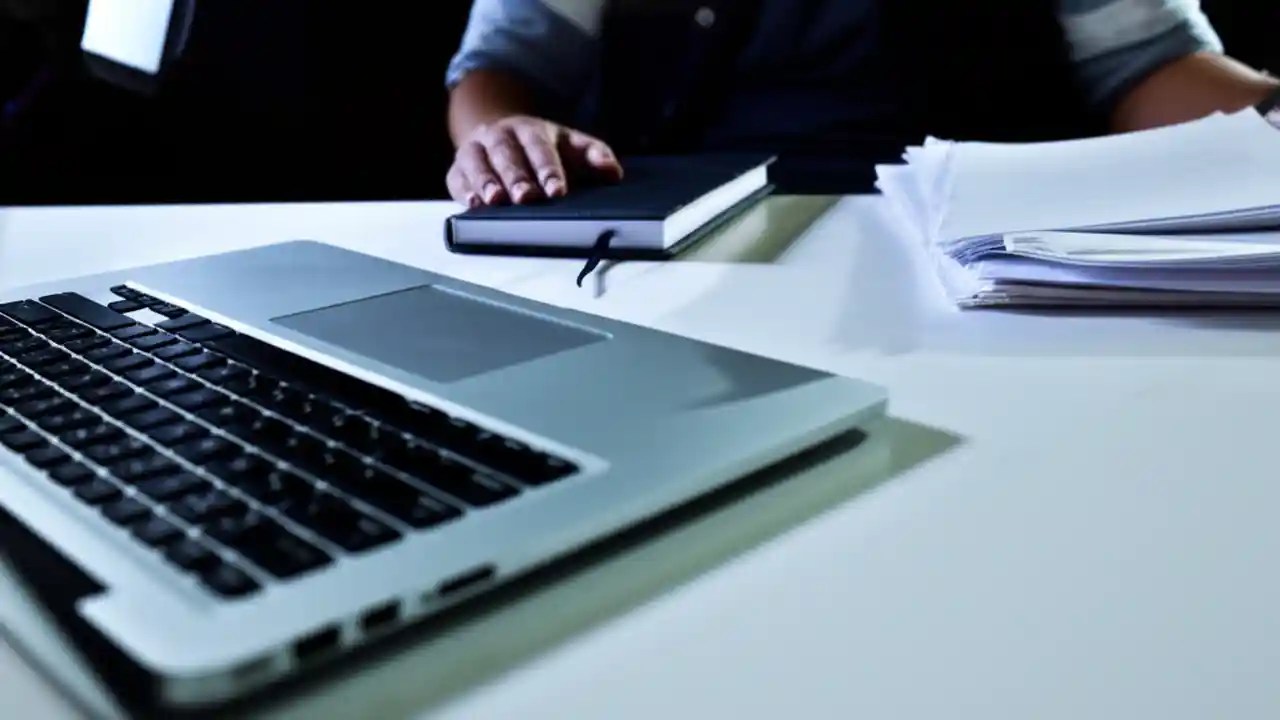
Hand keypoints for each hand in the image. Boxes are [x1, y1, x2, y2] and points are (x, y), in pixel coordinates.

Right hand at [447, 115, 622, 206]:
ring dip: (486, 181)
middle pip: (507, 154)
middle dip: (517, 176)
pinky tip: (472, 204)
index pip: (540, 148)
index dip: (549, 169)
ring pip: (477, 162)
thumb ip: (594, 156)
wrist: (499, 136)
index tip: (558, 190)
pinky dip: (463, 190)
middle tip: (526, 197)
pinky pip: (457, 177)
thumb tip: (612, 172)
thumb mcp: (570, 147)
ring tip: (495, 201)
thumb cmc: (543, 150)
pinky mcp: (458, 169)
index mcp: (531, 131)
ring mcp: (476, 150)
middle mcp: (500, 136)